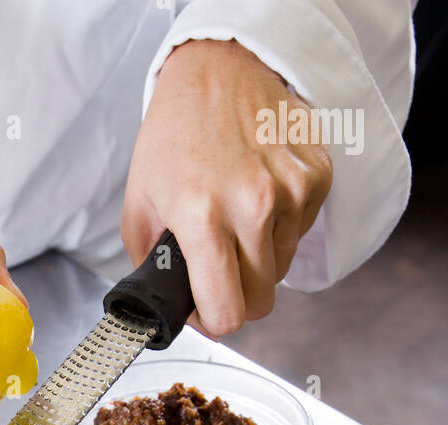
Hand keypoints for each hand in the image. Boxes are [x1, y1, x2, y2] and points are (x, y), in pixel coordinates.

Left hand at [122, 40, 332, 335]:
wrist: (218, 70)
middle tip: (219, 268)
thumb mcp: (140, 204)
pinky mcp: (317, 175)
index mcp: (202, 217)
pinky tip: (259, 195)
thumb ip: (151, 266)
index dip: (215, 320)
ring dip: (259, 258)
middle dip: (238, 294)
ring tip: (236, 218)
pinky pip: (301, 233)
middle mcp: (253, 205)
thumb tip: (169, 306)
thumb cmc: (175, 136)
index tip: (206, 308)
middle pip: (261, 301)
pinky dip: (281, 226)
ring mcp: (291, 189)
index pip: (228, 314)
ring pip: (282, 269)